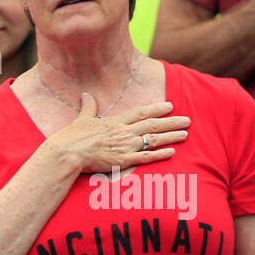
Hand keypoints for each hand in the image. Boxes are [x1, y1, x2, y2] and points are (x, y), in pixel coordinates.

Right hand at [46, 93, 188, 173]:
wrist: (67, 153)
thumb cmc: (71, 137)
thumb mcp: (81, 119)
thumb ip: (87, 107)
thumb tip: (85, 94)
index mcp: (115, 121)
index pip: (141, 112)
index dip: (157, 109)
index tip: (170, 106)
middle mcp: (124, 131)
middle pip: (153, 124)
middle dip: (172, 122)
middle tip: (187, 120)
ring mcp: (125, 146)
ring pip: (154, 139)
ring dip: (171, 136)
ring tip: (185, 134)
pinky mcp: (123, 160)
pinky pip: (146, 157)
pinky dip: (160, 154)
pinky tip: (173, 152)